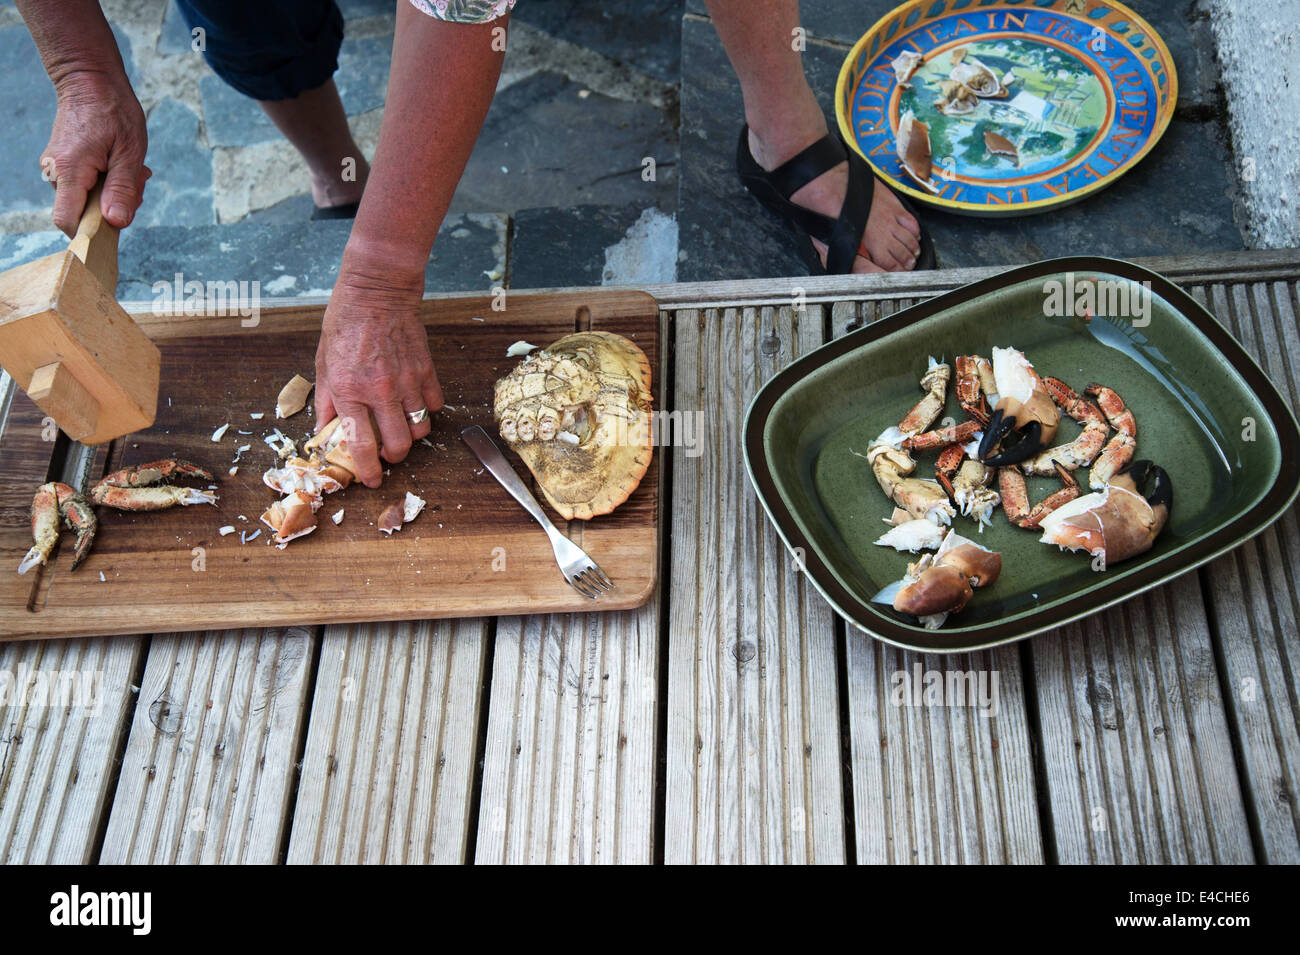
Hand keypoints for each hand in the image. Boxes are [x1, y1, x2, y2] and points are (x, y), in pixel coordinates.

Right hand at [41, 69, 149, 234]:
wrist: (89, 79)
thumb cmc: (112, 110)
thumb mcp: (129, 152)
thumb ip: (122, 190)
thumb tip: (116, 223)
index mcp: (70, 171)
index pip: (68, 220)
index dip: (91, 232)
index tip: (117, 224)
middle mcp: (56, 173)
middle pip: (83, 213)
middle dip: (114, 207)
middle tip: (137, 183)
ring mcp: (57, 168)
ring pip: (87, 201)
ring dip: (115, 193)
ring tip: (132, 169)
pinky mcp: (64, 165)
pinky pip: (86, 186)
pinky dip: (107, 182)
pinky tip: (121, 165)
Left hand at [315, 262, 443, 487]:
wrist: (377, 292)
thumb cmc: (345, 323)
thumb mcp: (323, 363)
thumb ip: (328, 401)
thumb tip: (325, 431)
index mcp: (349, 390)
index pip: (360, 445)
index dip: (367, 470)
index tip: (371, 480)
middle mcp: (380, 391)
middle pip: (398, 445)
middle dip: (393, 457)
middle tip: (386, 453)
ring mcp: (407, 382)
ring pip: (420, 429)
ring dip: (410, 435)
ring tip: (399, 427)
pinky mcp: (426, 371)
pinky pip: (434, 405)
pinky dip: (426, 410)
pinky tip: (414, 402)